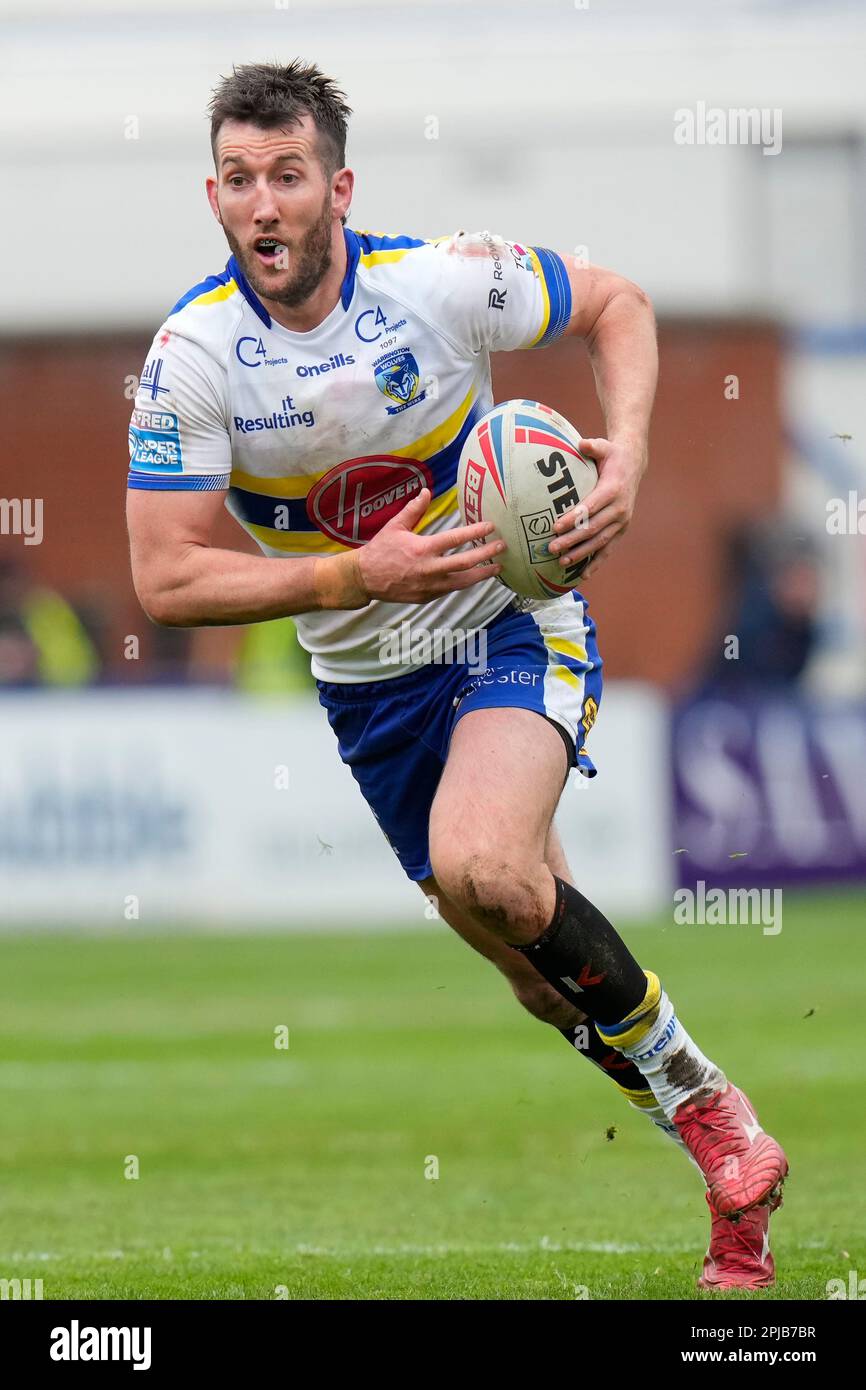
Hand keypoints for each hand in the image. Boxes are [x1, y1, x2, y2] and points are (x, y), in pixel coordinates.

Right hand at [358, 488, 504, 602]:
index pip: (456, 539)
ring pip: (463, 581)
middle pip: (466, 563)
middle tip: (501, 547)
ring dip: (482, 574)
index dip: (475, 532)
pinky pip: (451, 589)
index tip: (490, 526)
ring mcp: (430, 586)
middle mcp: (429, 569)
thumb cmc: (380, 550)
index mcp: (423, 548)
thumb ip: (414, 509)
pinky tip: (475, 577)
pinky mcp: (428, 597)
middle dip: (486, 554)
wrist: (364, 578)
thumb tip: (426, 491)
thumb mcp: (395, 526)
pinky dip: (465, 583)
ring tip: (497, 567)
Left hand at [548, 434, 646, 577]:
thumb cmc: (612, 456)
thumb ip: (592, 446)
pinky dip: (596, 562)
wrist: (634, 465)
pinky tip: (583, 575)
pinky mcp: (621, 530)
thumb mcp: (604, 446)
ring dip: (581, 554)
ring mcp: (622, 522)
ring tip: (562, 562)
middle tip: (551, 547)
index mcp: (613, 490)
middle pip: (593, 528)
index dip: (573, 518)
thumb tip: (581, 443)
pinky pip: (608, 549)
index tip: (555, 526)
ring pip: (600, 542)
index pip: (590, 507)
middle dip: (572, 540)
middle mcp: (620, 509)